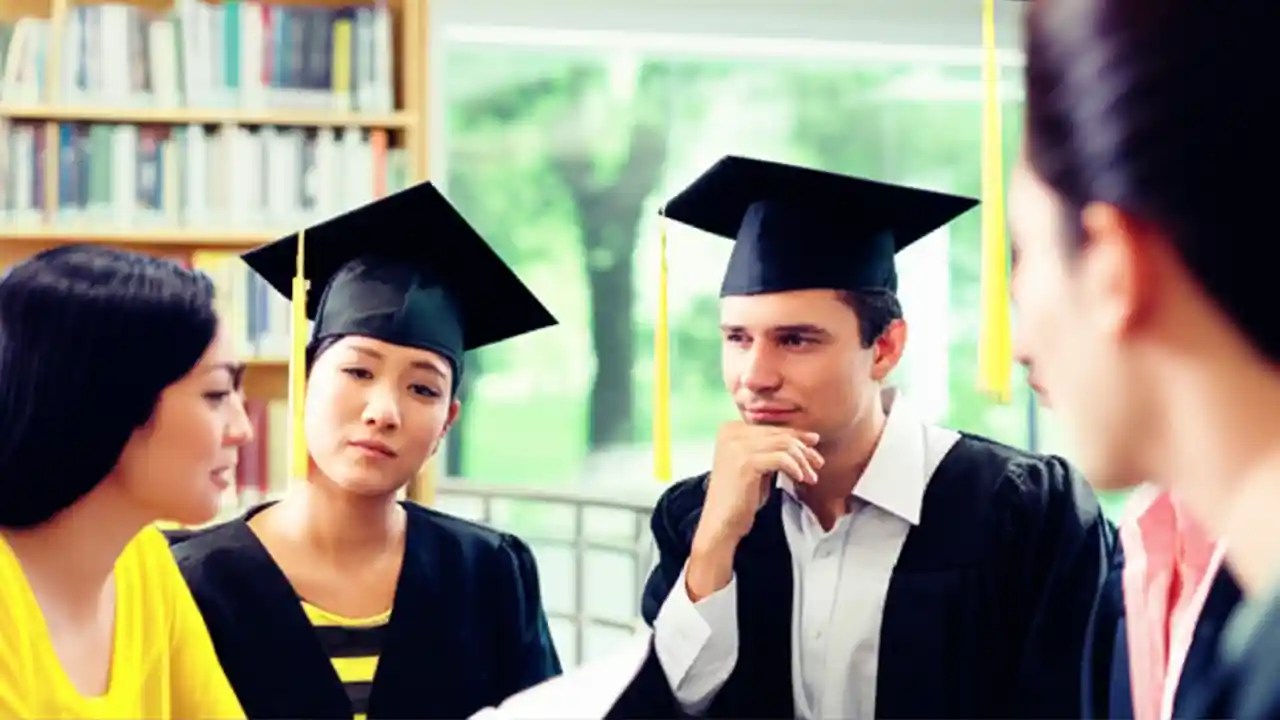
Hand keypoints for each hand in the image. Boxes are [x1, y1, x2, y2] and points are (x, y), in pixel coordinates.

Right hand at [685, 422, 821, 599]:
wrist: (721, 523)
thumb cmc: (740, 497)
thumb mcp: (755, 465)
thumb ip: (770, 449)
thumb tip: (802, 438)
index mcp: (730, 429)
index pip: (771, 427)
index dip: (795, 435)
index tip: (813, 444)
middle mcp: (731, 432)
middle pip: (778, 434)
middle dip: (803, 449)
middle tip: (818, 462)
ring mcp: (737, 446)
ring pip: (783, 444)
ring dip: (802, 461)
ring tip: (811, 477)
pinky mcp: (746, 462)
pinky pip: (781, 458)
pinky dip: (795, 468)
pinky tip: (800, 479)